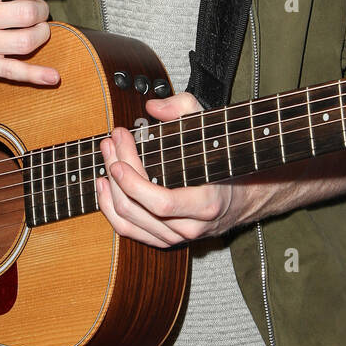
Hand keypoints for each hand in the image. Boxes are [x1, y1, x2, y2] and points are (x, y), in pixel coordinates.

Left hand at [96, 90, 257, 247]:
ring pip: (128, 220)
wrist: (242, 198)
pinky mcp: (162, 239)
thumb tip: (154, 107)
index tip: (120, 151)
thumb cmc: (224, 163)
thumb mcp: (212, 129)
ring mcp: (174, 236)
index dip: (134, 182)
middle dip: (117, 169)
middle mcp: (189, 227)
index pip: (162, 203)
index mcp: (206, 204)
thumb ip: (186, 110)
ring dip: (109, 187)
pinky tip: (103, 185)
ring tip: (106, 157)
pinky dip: (110, 208)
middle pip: (137, 207)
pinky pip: (128, 230)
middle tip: (112, 141)